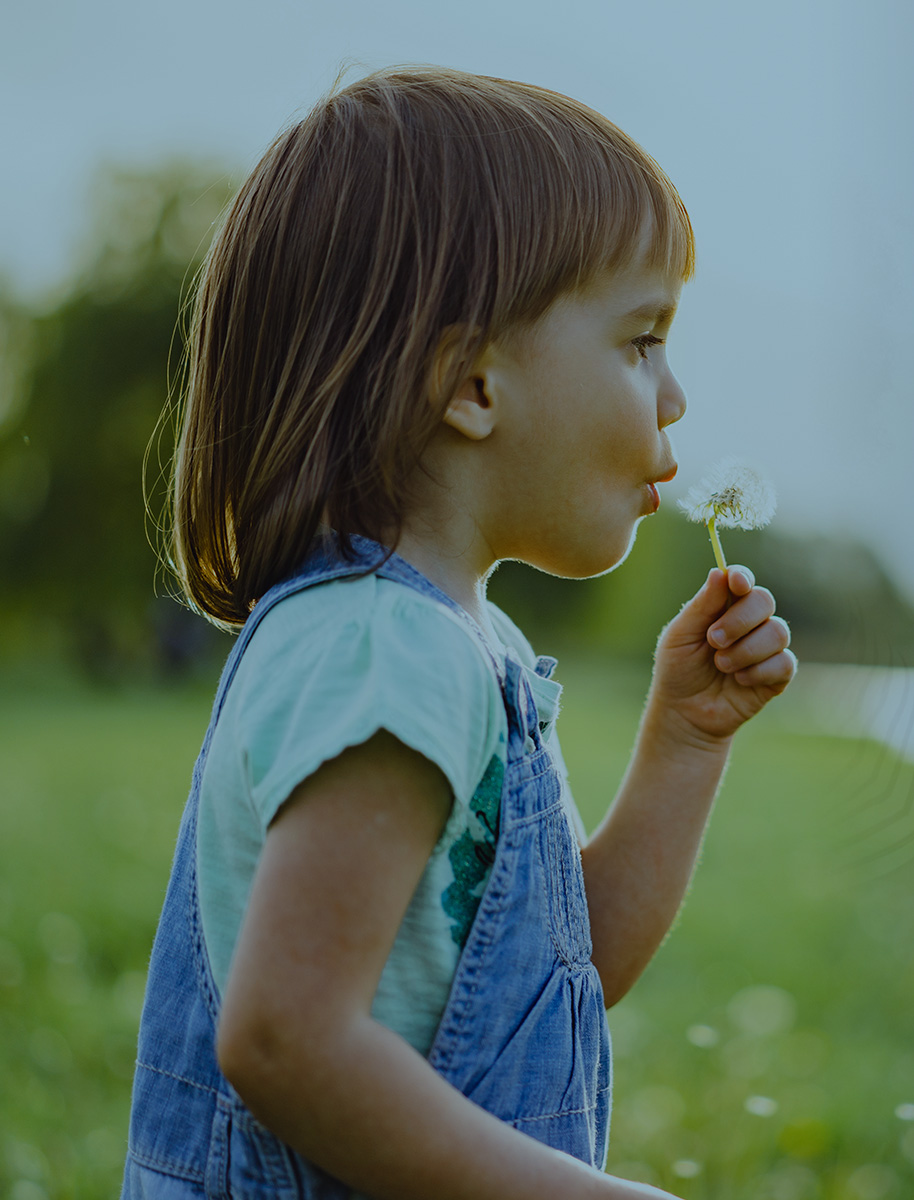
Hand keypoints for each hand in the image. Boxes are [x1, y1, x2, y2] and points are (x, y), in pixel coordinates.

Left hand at [649, 566, 795, 743]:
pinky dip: (758, 672)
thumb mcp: (680, 636)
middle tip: (714, 640)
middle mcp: (749, 622)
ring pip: (778, 632)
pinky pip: (784, 663)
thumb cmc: (678, 670)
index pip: (742, 581)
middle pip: (764, 600)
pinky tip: (739, 681)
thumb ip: (701, 606)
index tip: (737, 583)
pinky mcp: (778, 674)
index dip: (743, 578)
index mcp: (723, 606)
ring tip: (721, 666)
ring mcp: (766, 647)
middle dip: (739, 620)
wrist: (685, 713)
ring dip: (745, 650)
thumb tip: (720, 572)